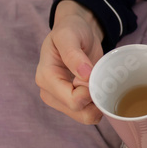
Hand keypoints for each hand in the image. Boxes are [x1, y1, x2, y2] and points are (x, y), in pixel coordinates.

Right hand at [35, 0, 105, 123]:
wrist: (77, 30)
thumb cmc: (70, 31)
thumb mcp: (69, 36)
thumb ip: (73, 55)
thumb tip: (84, 75)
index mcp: (46, 78)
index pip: (72, 100)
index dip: (90, 92)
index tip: (95, 75)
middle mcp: (50, 93)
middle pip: (79, 113)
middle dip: (95, 99)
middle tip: (99, 78)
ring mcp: (61, 100)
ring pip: (85, 117)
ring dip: (98, 104)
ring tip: (100, 82)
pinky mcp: (72, 102)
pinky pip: (89, 114)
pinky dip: (98, 105)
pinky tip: (100, 89)